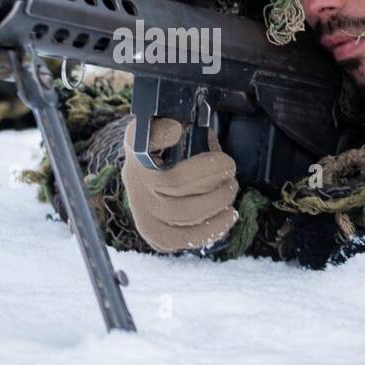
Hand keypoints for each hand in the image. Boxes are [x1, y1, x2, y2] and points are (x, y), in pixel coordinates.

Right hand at [121, 117, 238, 252]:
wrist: (149, 178)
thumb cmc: (168, 150)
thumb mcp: (167, 127)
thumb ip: (171, 126)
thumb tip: (175, 131)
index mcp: (137, 149)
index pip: (143, 141)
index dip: (160, 135)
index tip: (177, 130)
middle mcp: (134, 181)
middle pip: (176, 182)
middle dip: (213, 175)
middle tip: (230, 168)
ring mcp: (142, 212)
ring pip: (184, 214)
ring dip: (217, 201)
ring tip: (230, 190)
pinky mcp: (154, 235)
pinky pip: (185, 238)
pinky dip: (213, 229)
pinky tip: (228, 215)